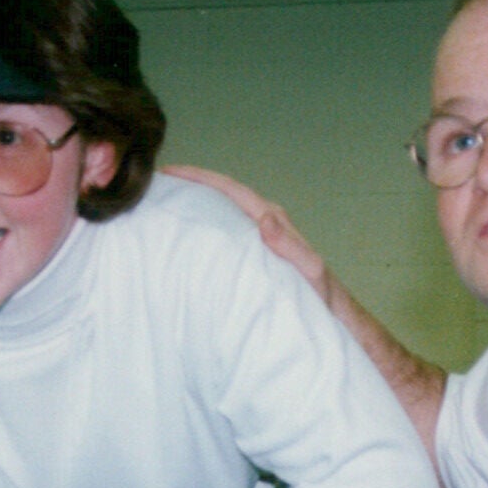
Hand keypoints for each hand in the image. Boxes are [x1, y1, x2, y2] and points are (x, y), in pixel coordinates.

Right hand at [161, 165, 333, 305]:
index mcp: (274, 220)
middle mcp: (265, 222)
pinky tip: (189, 233)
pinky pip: (226, 231)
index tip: (171, 172)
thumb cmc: (321, 296)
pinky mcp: (255, 252)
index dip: (201, 178)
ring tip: (166, 202)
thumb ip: (290, 247)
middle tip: (158, 183)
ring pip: (223, 210)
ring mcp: (259, 236)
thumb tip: (266, 219)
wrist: (329, 315)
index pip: (232, 191)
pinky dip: (206, 224)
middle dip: (192, 184)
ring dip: (197, 203)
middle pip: (223, 194)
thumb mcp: (310, 271)